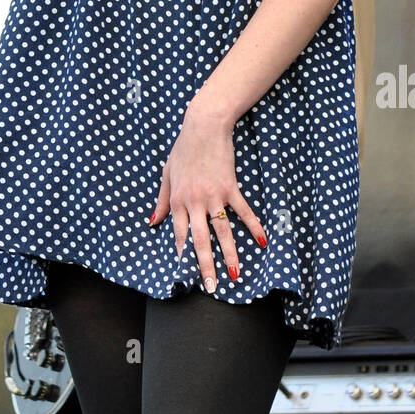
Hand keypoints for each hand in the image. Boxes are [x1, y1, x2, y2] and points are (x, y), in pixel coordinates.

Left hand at [148, 103, 266, 291]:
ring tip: (235, 274)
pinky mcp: (231, 188)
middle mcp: (194, 202)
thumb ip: (161, 200)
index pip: (180, 234)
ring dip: (230, 254)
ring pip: (223, 231)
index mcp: (177, 200)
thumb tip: (152, 221)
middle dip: (206, 265)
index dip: (183, 254)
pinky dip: (253, 226)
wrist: (203, 126)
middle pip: (201, 240)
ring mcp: (214, 196)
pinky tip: (261, 241)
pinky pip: (243, 212)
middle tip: (211, 287)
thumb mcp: (167, 173)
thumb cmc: (183, 148)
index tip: (186, 275)